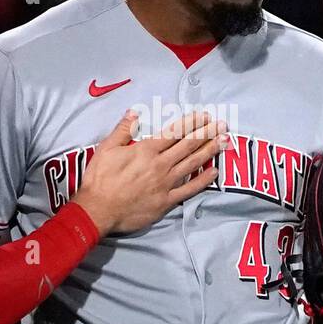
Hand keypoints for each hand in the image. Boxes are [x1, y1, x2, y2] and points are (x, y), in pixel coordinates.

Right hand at [74, 110, 228, 235]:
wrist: (98, 210)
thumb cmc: (99, 179)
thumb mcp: (105, 149)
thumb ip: (122, 130)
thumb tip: (134, 113)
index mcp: (146, 150)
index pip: (174, 132)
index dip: (191, 122)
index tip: (204, 115)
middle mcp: (160, 164)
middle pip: (188, 145)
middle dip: (207, 133)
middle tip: (222, 124)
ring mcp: (165, 183)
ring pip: (192, 164)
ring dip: (210, 151)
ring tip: (224, 141)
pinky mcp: (166, 201)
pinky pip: (189, 189)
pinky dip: (203, 180)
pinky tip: (214, 172)